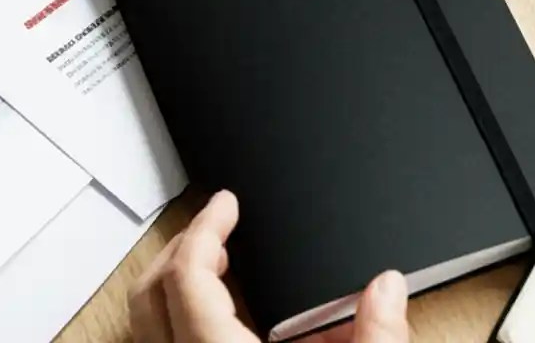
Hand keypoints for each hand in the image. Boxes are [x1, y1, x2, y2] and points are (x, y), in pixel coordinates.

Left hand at [130, 191, 409, 342]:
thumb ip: (379, 335)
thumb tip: (388, 287)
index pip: (187, 277)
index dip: (203, 228)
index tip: (225, 204)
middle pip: (149, 296)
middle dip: (180, 247)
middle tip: (215, 224)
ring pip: (146, 326)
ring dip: (174, 285)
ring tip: (214, 264)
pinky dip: (182, 321)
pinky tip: (230, 322)